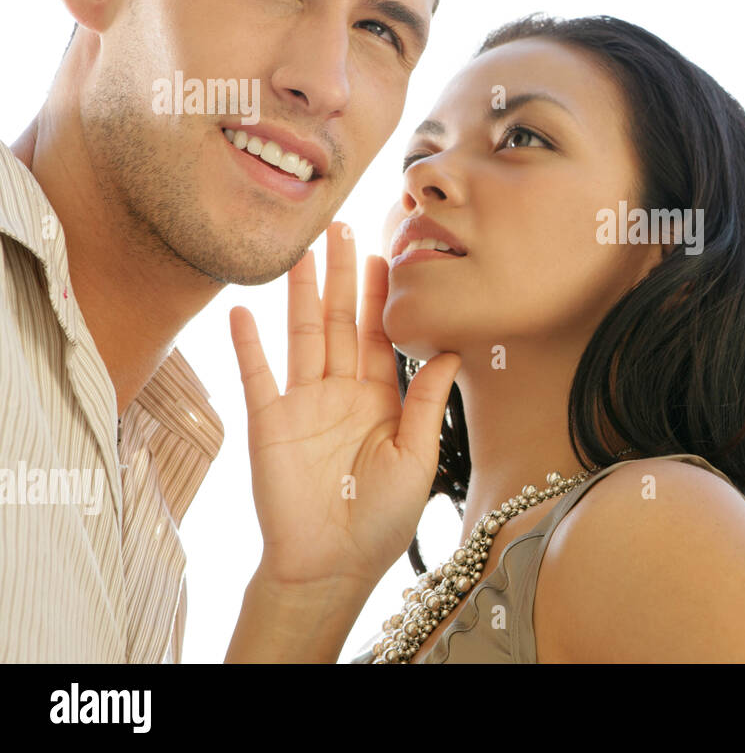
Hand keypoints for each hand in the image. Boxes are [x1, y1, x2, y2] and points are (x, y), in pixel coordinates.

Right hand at [228, 221, 459, 593]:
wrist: (330, 566)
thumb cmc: (380, 521)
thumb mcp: (416, 458)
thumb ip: (428, 403)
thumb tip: (453, 350)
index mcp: (380, 398)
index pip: (380, 335)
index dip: (381, 295)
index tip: (386, 252)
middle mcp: (341, 392)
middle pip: (340, 322)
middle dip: (342, 276)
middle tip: (342, 226)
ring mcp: (302, 404)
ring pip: (302, 335)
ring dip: (300, 293)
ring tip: (300, 250)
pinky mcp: (268, 423)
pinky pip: (257, 375)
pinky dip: (248, 343)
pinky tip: (243, 308)